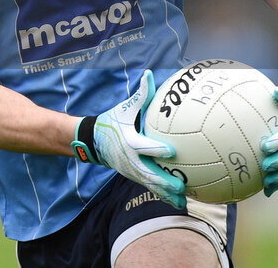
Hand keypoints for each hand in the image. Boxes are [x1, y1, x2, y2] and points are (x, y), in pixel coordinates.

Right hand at [72, 70, 185, 208]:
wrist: (94, 141)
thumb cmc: (113, 121)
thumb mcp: (124, 108)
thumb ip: (140, 95)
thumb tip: (148, 76)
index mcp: (129, 141)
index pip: (143, 146)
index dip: (156, 149)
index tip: (171, 152)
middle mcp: (130, 159)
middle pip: (148, 172)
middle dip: (164, 181)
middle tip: (180, 185)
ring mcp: (132, 170)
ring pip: (150, 184)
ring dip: (166, 194)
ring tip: (183, 201)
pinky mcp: (135, 176)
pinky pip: (150, 187)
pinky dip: (163, 196)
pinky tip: (179, 203)